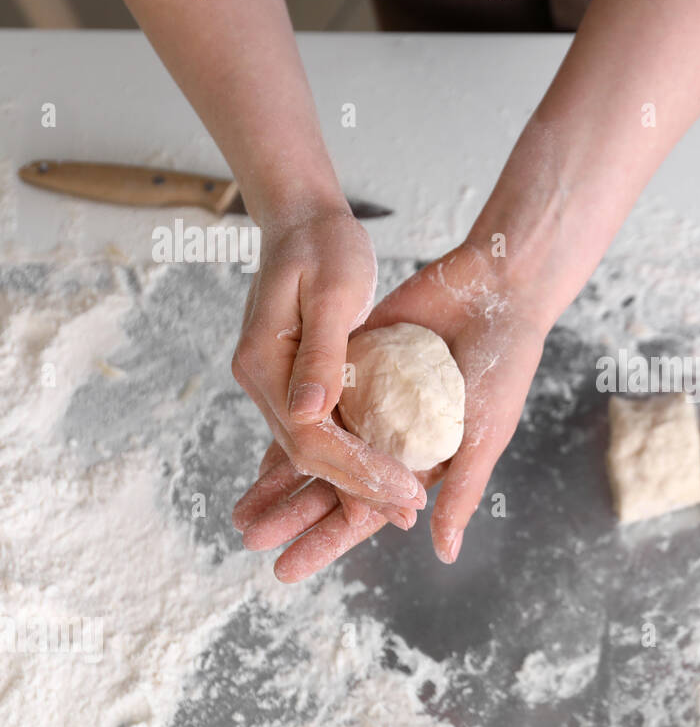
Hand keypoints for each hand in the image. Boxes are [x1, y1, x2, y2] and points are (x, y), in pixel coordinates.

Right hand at [230, 209, 427, 525]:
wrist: (304, 217)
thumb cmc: (322, 245)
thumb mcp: (331, 293)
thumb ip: (319, 353)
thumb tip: (308, 413)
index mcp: (264, 363)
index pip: (310, 437)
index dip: (357, 469)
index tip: (403, 488)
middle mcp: (262, 381)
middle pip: (310, 454)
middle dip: (360, 486)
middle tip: (410, 509)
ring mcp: (275, 383)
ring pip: (314, 448)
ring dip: (356, 479)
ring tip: (403, 503)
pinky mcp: (295, 379)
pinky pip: (321, 429)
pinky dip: (352, 453)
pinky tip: (384, 470)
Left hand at [232, 242, 549, 581]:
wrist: (497, 291)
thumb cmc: (505, 366)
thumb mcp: (486, 433)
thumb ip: (460, 490)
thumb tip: (442, 554)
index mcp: (420, 462)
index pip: (365, 511)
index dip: (327, 540)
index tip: (287, 568)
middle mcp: (390, 438)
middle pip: (330, 484)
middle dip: (291, 513)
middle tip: (249, 538)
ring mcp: (370, 400)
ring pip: (315, 444)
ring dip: (277, 475)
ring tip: (240, 506)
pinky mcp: (355, 360)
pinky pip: (313, 394)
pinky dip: (285, 417)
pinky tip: (256, 438)